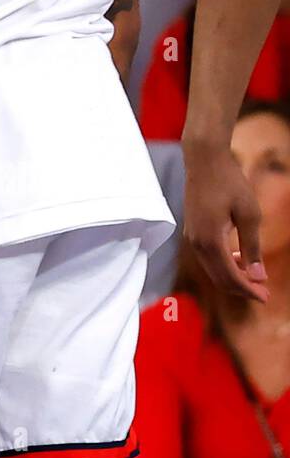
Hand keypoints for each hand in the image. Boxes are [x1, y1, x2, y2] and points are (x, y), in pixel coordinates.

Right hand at [181, 139, 266, 301]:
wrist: (204, 160)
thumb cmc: (229, 183)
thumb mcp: (249, 214)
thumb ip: (252, 247)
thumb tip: (258, 276)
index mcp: (211, 241)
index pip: (230, 277)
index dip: (249, 290)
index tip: (267, 297)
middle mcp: (197, 243)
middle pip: (219, 278)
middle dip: (242, 288)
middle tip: (264, 293)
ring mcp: (191, 237)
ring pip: (212, 269)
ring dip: (233, 277)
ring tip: (255, 277)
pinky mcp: (192, 230)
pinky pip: (207, 257)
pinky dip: (224, 264)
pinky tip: (239, 258)